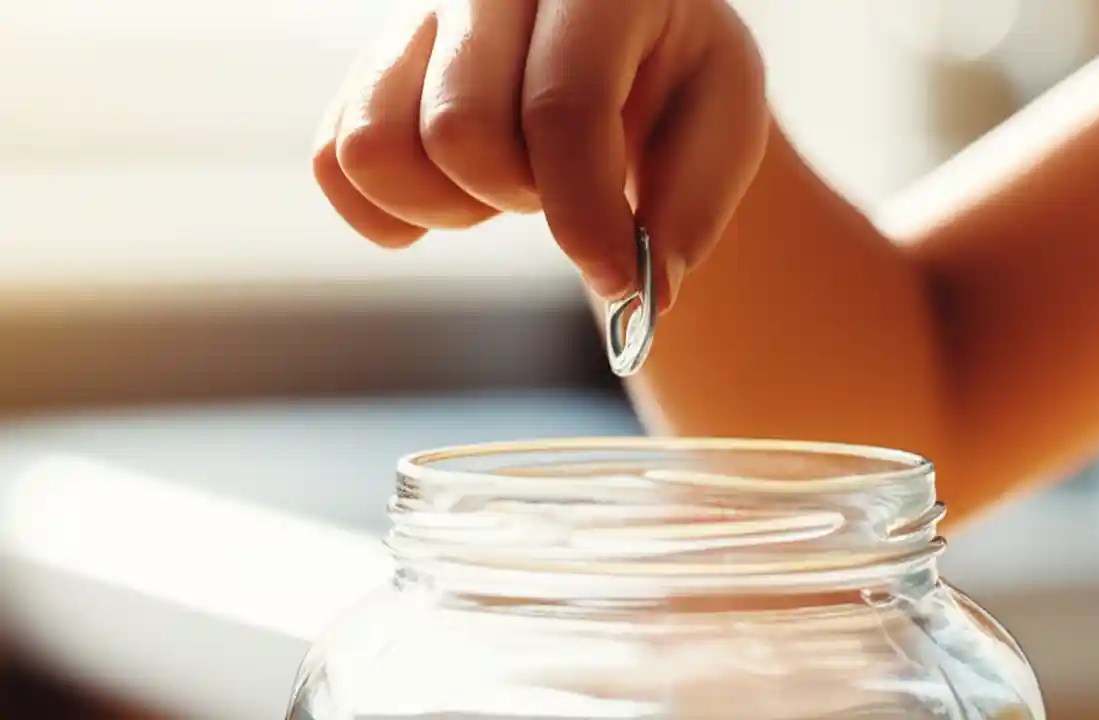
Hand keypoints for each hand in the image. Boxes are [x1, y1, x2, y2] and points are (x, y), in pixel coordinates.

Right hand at [313, 0, 767, 308]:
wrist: (622, 46)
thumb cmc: (675, 82)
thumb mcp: (721, 126)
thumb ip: (692, 205)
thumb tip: (643, 293)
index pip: (562, 105)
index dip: (586, 214)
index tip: (619, 280)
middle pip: (460, 130)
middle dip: (520, 196)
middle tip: (561, 184)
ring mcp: (416, 17)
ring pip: (375, 148)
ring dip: (450, 205)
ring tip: (508, 182)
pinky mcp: (370, 68)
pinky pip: (334, 163)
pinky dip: (391, 212)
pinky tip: (456, 196)